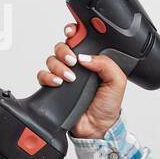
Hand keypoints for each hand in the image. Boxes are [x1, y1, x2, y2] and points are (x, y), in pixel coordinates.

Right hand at [36, 23, 127, 139]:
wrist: (97, 127)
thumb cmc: (108, 105)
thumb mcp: (117, 81)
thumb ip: (106, 64)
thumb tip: (86, 57)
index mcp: (93, 60)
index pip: (81, 38)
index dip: (74, 31)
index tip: (71, 32)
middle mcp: (78, 65)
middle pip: (62, 46)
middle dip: (64, 50)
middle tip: (72, 60)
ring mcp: (65, 75)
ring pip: (52, 59)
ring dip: (58, 66)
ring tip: (70, 77)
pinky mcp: (54, 86)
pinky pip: (43, 75)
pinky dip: (48, 77)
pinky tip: (59, 83)